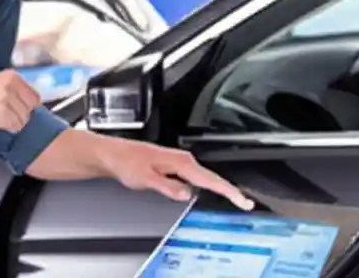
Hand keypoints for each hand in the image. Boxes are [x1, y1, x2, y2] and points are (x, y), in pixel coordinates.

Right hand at [0, 69, 40, 136]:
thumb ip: (12, 91)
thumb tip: (32, 105)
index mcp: (11, 76)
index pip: (34, 96)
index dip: (25, 107)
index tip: (13, 109)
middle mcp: (11, 85)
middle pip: (30, 109)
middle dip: (19, 115)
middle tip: (2, 115)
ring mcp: (7, 99)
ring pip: (23, 119)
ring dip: (12, 123)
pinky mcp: (2, 113)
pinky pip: (15, 126)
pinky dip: (7, 129)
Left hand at [98, 135, 253, 210]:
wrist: (113, 155)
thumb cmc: (126, 163)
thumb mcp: (146, 179)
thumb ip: (168, 187)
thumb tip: (187, 193)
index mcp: (179, 162)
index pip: (210, 179)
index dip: (228, 191)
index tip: (243, 200)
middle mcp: (182, 159)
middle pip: (212, 178)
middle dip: (229, 190)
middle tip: (245, 203)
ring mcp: (179, 161)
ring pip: (205, 177)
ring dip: (220, 187)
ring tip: (235, 198)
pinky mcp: (175, 165)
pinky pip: (197, 176)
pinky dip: (208, 184)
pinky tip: (211, 191)